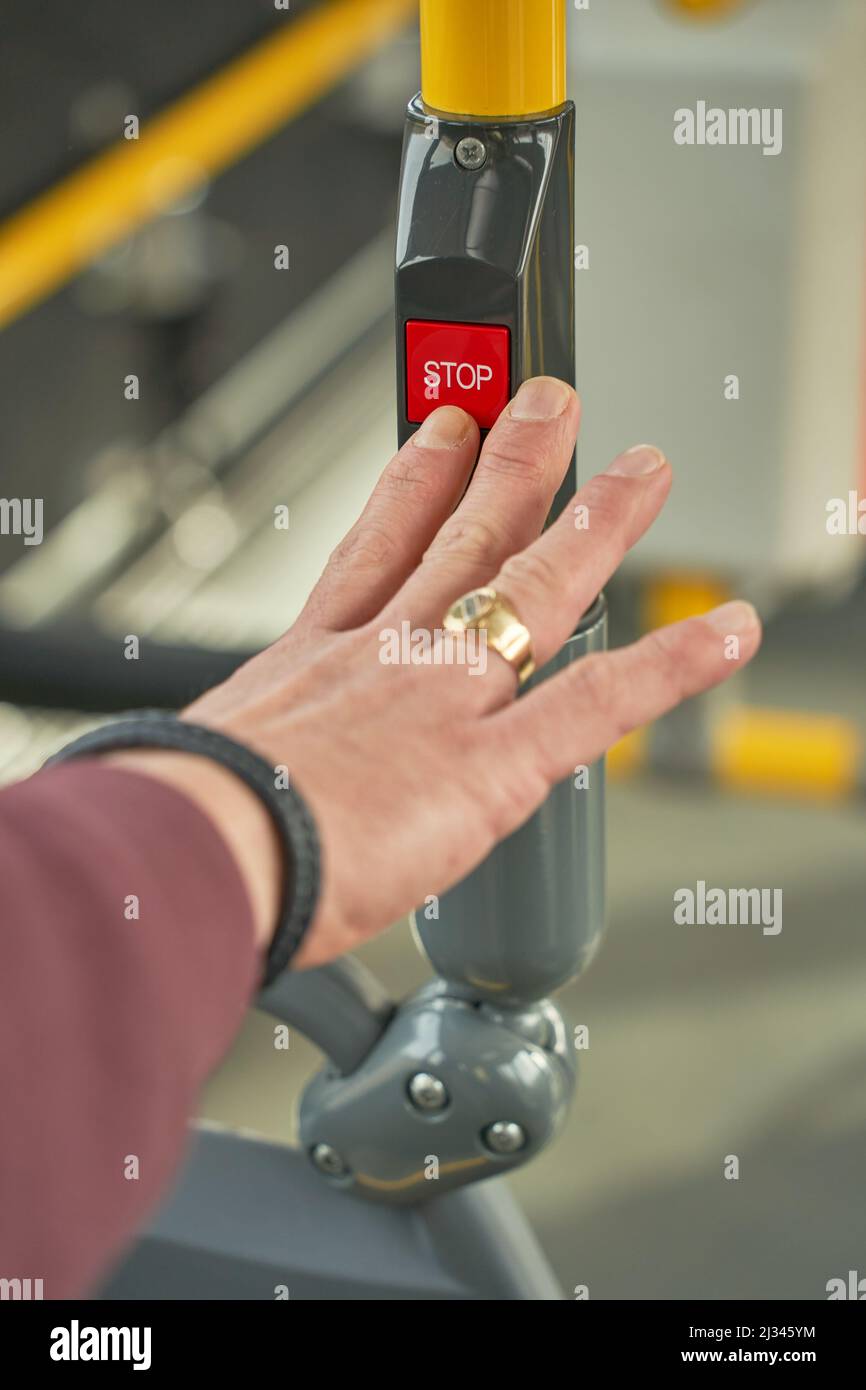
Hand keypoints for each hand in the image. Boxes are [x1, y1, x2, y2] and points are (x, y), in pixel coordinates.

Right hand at [115, 377, 761, 968]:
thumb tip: (226, 776)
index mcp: (310, 661)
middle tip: (544, 406)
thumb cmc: (182, 823)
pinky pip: (599, 699)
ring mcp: (443, 696)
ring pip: (534, 587)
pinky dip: (671, 664)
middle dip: (512, 465)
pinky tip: (723, 635)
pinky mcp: (492, 761)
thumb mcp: (201, 762)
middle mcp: (383, 655)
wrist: (193, 852)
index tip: (436, 435)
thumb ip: (242, 756)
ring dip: (595, 522)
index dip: (412, 484)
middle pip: (464, 539)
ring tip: (639, 470)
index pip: (376, 552)